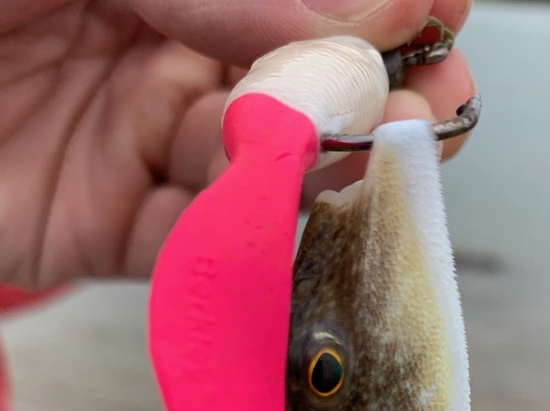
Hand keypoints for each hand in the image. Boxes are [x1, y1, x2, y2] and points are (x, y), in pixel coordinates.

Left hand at [0, 0, 474, 287]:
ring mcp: (137, 148)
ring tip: (397, 153)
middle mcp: (158, 55)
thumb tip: (348, 25)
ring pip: (259, 169)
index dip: (371, 2)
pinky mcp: (107, 234)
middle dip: (373, 92)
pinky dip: (251, 241)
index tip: (438, 5)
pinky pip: (196, 247)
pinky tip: (301, 222)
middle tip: (442, 98)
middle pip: (294, 84)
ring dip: (330, 168)